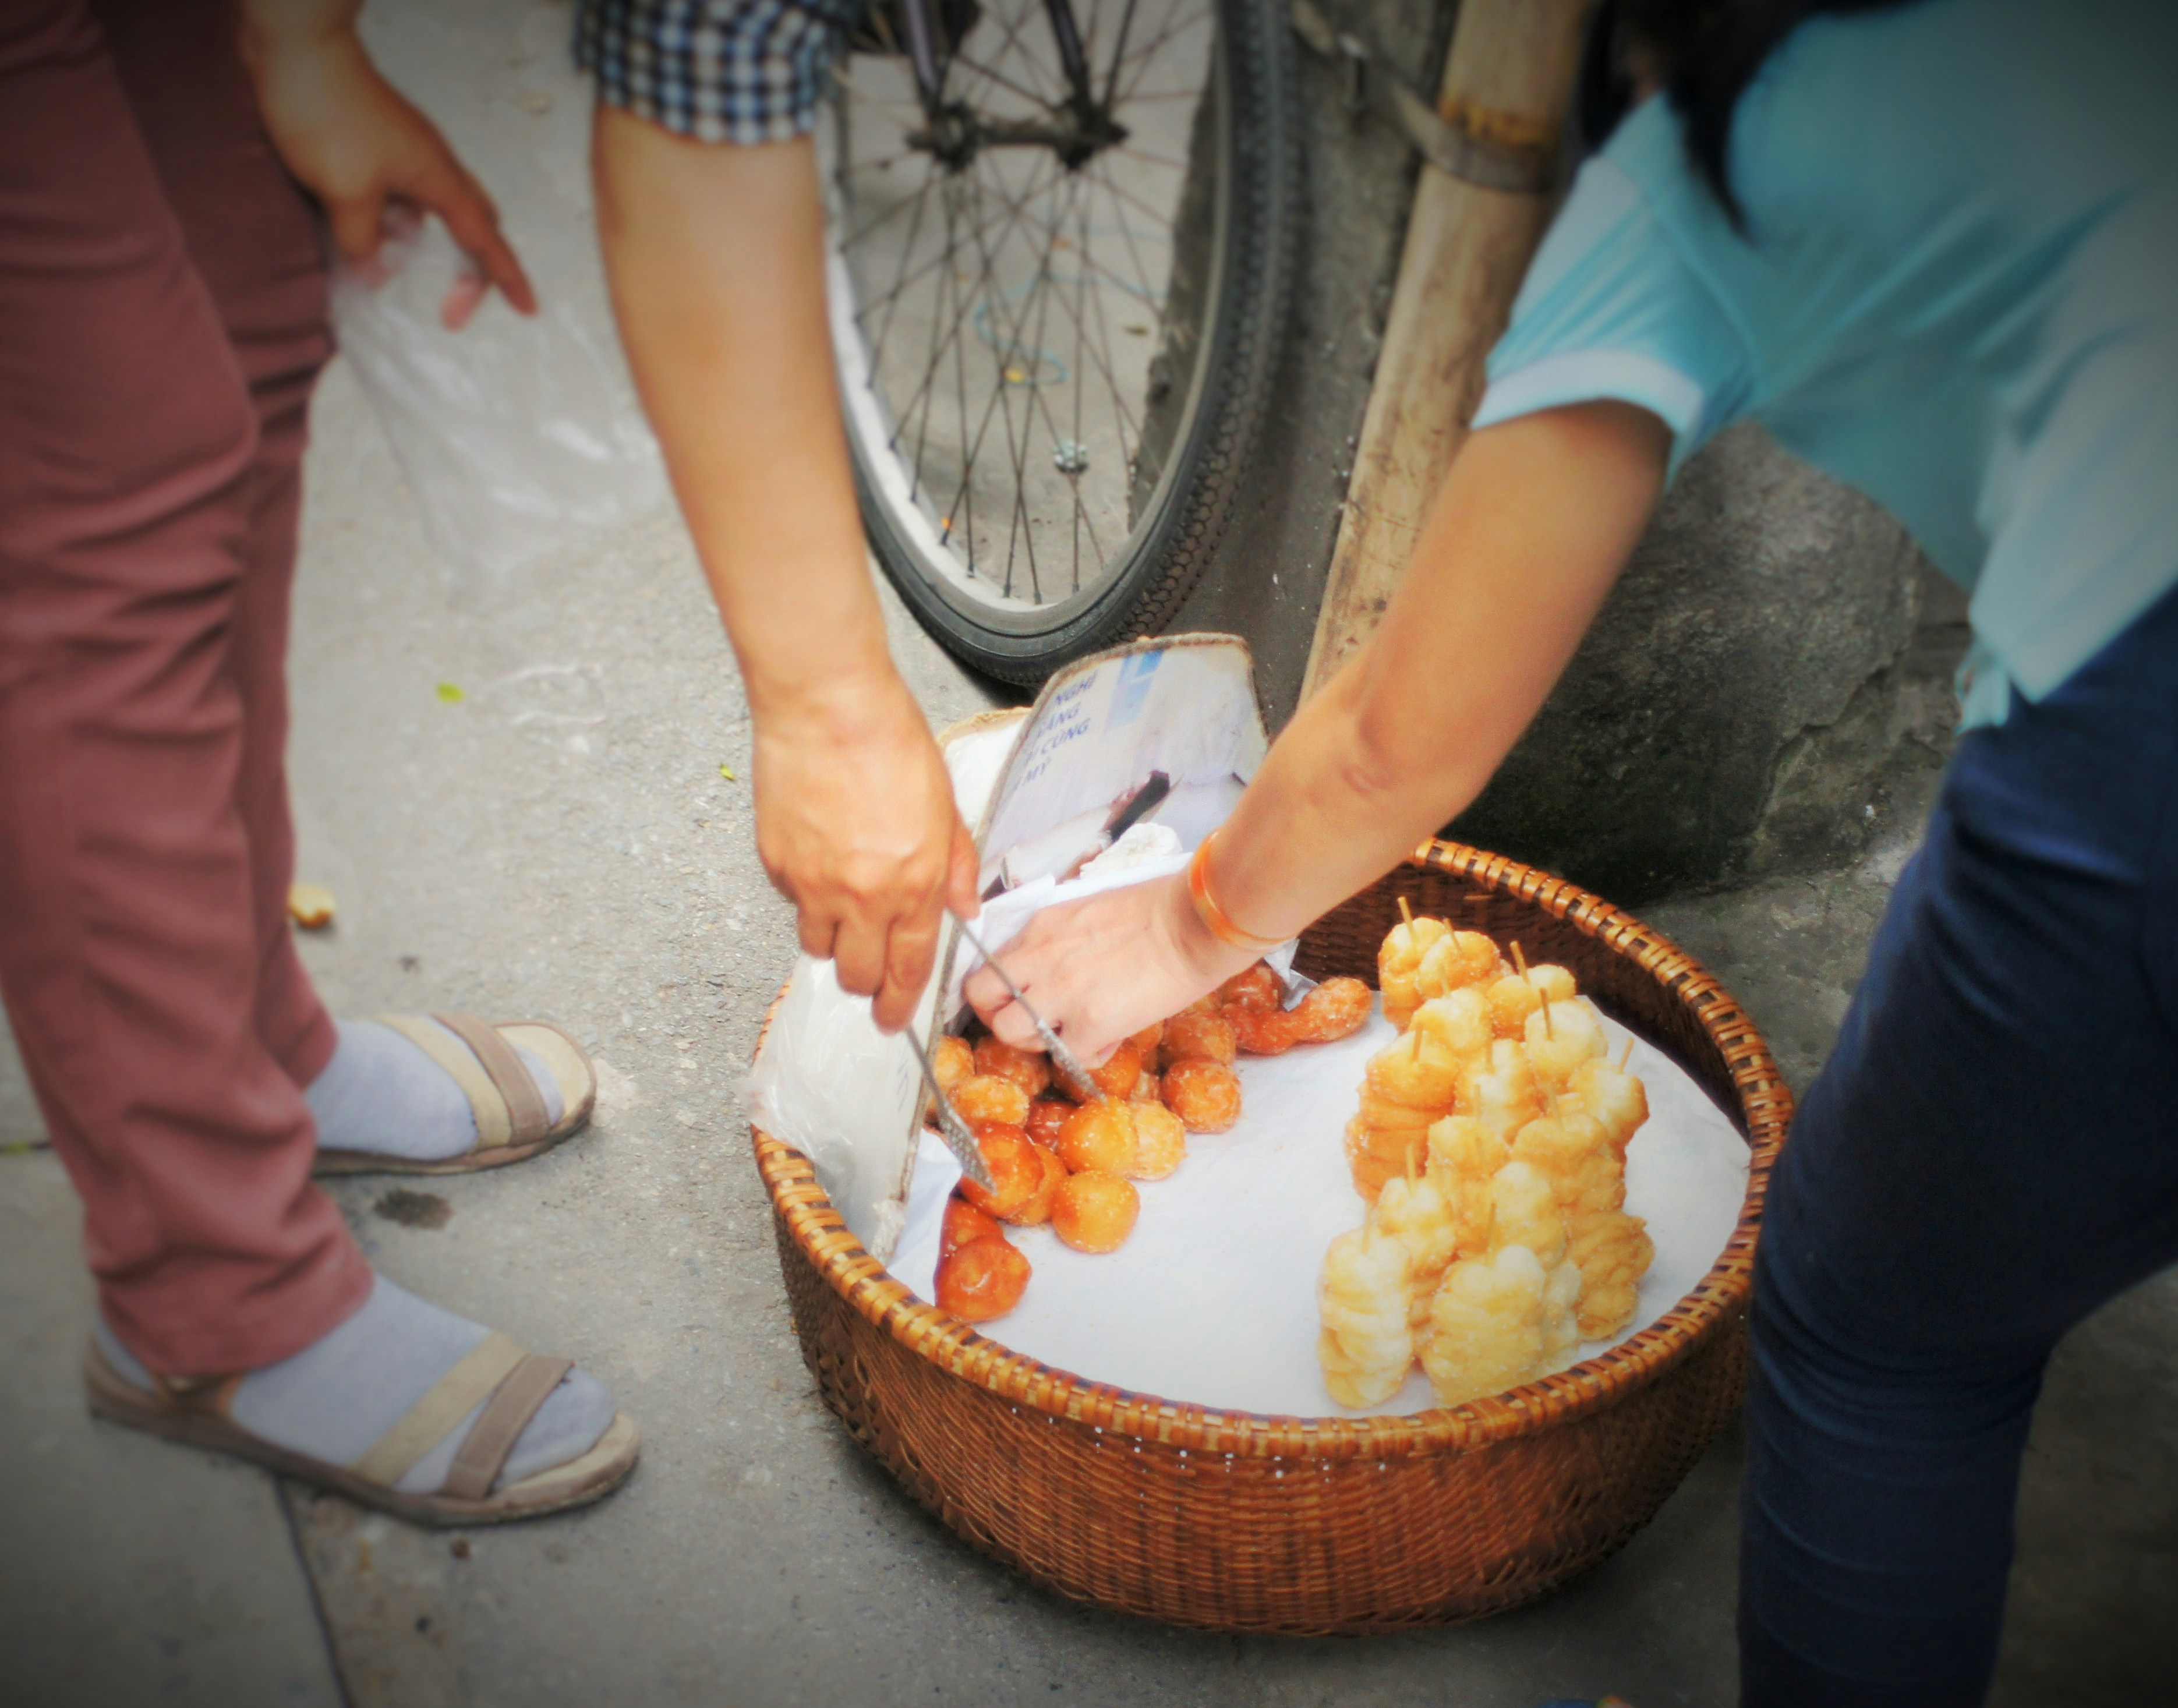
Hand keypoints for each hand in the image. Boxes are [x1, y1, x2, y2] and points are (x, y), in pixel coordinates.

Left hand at [240, 6, 533, 326]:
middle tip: (452, 306)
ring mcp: (405, 154)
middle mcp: (432, 167)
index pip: (485, 238)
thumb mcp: (344, 193)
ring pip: (427, 213)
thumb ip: (363, 242)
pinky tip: (358, 233)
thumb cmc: (328, 116)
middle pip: (473, 223)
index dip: (507, 277)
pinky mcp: (377, 145)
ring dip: (414, 246)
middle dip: (470, 268)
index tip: (529, 309)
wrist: (297, 48)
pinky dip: (387, 223)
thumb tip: (372, 273)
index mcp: (438, 179)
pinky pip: (396, 197)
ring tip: (379, 268)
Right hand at [753, 682, 979, 1031]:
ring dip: (833, 938)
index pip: (907, 968)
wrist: (827, 707)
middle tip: (868, 970)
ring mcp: (812, 884)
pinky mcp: (775, 863)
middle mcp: (861, 897)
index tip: (891, 1018)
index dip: (898, 1002)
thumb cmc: (890, 743)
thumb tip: (964, 910)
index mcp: (913, 885)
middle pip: (856, 975)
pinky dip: (803, 893)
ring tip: (843, 902)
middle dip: (865, 982)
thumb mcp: (945, 805)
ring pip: (817, 946)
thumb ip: (955, 866)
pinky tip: (818, 853)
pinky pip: (790, 900)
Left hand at [965, 873, 1254, 1064]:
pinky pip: (1069, 1058)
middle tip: (1029, 1023)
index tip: (1018, 997)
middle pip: (982, 998)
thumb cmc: (1157, 909)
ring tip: (1069, 1035)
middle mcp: (1039, 959)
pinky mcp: (1092, 1024)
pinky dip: (1087, 1056)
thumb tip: (1052, 966)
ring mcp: (1062, 994)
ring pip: (1011, 1034)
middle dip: (998, 1016)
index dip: (1000, 988)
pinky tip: (1109, 1041)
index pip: (990, 964)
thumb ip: (1058, 940)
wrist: (1195, 923)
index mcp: (1040, 928)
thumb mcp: (1088, 911)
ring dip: (1037, 1041)